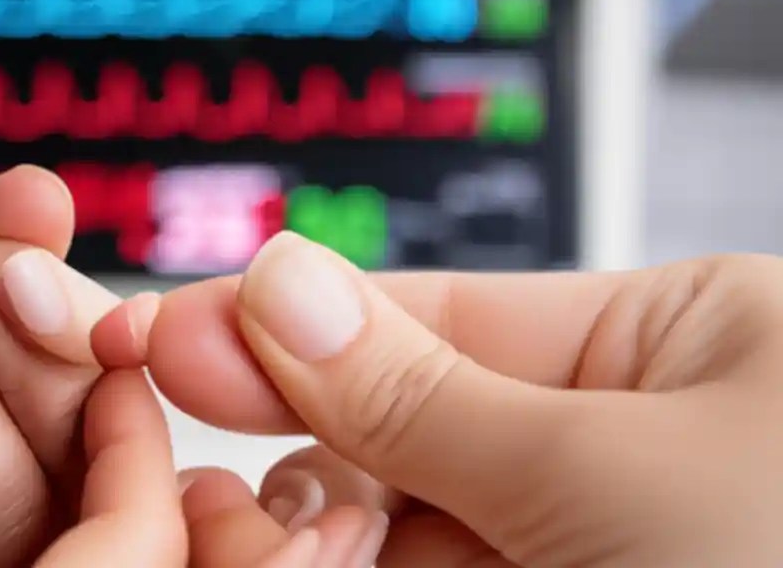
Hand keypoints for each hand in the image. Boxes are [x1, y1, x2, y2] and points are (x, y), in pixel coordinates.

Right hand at [147, 233, 782, 565]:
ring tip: (257, 549)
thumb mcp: (616, 471)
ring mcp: (590, 546)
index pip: (430, 317)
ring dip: (327, 550)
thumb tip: (275, 283)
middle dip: (309, 476)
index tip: (157, 338)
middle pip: (401, 439)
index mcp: (666, 347)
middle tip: (209, 508)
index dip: (282, 327)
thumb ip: (424, 390)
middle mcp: (622, 446)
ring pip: (406, 538)